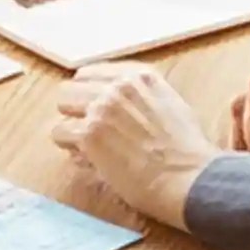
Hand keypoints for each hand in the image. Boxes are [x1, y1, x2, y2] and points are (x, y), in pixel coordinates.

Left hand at [52, 63, 223, 229]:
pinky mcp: (90, 135)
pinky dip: (69, 146)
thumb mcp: (169, 105)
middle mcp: (118, 87)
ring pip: (62, 104)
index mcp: (139, 76)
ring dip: (71, 124)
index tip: (91, 107)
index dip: (88, 92)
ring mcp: (102, 108)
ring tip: (87, 144)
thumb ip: (141, 96)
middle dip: (76, 107)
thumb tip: (115, 102)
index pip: (90, 72)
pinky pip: (60, 133)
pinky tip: (87, 157)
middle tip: (88, 128)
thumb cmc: (186, 150)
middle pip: (72, 86)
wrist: (190, 178)